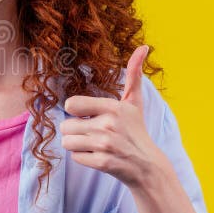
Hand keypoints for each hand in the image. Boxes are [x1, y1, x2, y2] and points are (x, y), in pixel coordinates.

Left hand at [60, 45, 168, 187]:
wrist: (147, 165)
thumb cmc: (136, 130)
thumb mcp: (134, 102)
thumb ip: (133, 74)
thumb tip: (143, 47)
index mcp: (112, 107)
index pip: (70, 104)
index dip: (75, 110)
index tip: (87, 115)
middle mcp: (108, 125)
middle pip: (66, 126)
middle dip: (76, 131)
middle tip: (94, 133)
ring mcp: (105, 145)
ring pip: (67, 142)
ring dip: (77, 144)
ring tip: (95, 144)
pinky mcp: (102, 163)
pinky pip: (75, 157)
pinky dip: (84, 158)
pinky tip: (99, 156)